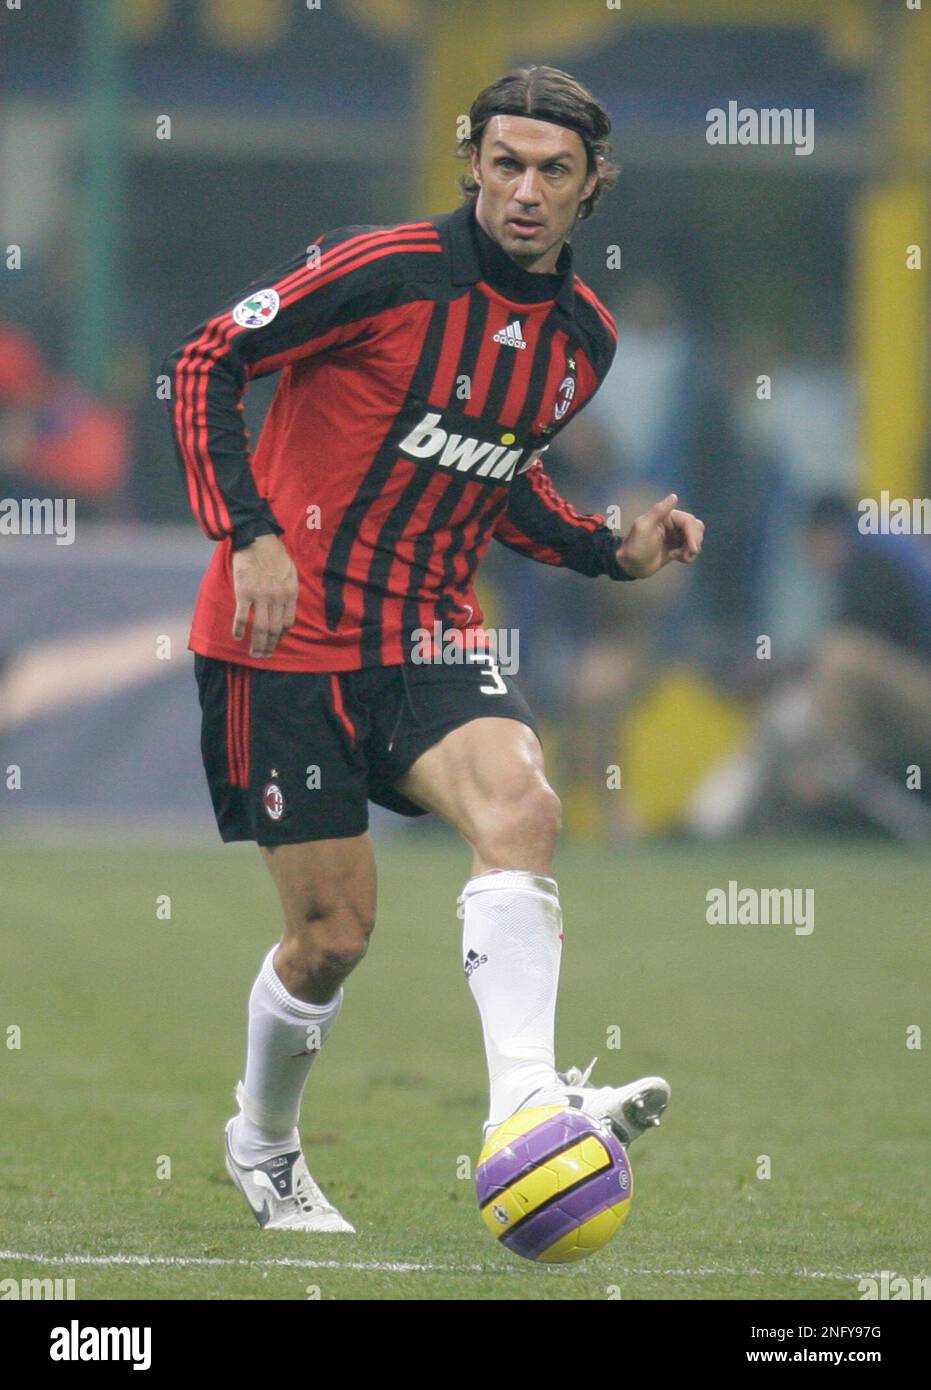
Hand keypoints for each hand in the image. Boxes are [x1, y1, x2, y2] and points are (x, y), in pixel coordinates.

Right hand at [231, 533, 298, 657]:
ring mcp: (260, 596)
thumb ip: (289, 591)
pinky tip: (237, 636)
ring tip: (253, 653)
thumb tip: (287, 609)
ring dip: (257, 644)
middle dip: (269, 646)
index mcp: (290, 593)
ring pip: (260, 627)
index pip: (287, 622)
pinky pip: (241, 616)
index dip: (281, 635)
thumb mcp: (291, 572)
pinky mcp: (244, 592)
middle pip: (274, 629)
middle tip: (263, 655)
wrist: (256, 538)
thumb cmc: (274, 554)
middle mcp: (277, 597)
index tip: (275, 641)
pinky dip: (239, 629)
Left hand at [616, 493, 704, 578]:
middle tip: (688, 554)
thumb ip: (659, 511)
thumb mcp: (644, 527)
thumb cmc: (635, 546)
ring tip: (682, 557)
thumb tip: (674, 496)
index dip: (693, 534)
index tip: (693, 549)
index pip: (688, 521)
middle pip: (696, 527)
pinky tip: (680, 559)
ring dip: (693, 549)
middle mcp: (673, 524)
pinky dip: (689, 554)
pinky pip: (691, 548)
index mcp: (666, 516)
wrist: (631, 566)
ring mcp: (676, 536)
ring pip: (696, 537)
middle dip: (695, 541)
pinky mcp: (676, 548)